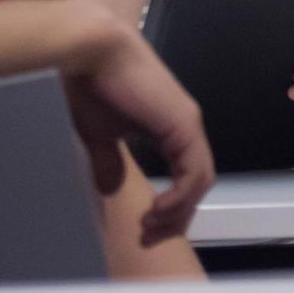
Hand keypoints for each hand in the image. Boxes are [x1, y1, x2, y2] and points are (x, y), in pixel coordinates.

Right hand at [62, 14, 213, 245]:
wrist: (93, 53)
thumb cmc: (93, 87)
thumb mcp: (100, 136)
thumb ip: (110, 161)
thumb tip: (111, 188)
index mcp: (171, 130)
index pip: (185, 178)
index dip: (172, 208)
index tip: (146, 230)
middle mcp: (186, 128)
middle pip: (198, 184)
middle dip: (177, 217)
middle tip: (150, 239)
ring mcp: (188, 125)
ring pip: (200, 181)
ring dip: (178, 211)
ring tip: (150, 228)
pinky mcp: (183, 124)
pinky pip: (194, 171)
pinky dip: (180, 196)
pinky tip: (157, 210)